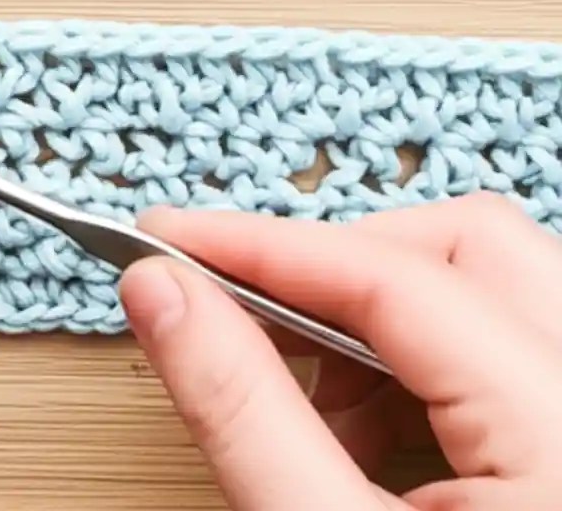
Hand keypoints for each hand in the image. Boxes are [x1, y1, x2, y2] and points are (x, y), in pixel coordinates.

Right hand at [119, 192, 561, 509]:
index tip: (168, 240)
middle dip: (335, 263)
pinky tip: (359, 423)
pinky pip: (501, 336)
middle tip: (237, 303)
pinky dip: (414, 357)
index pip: (397, 277)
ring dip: (374, 311)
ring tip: (307, 397)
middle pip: (469, 243)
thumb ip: (240, 412)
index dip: (264, 247)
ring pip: (489, 281)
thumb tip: (163, 296)